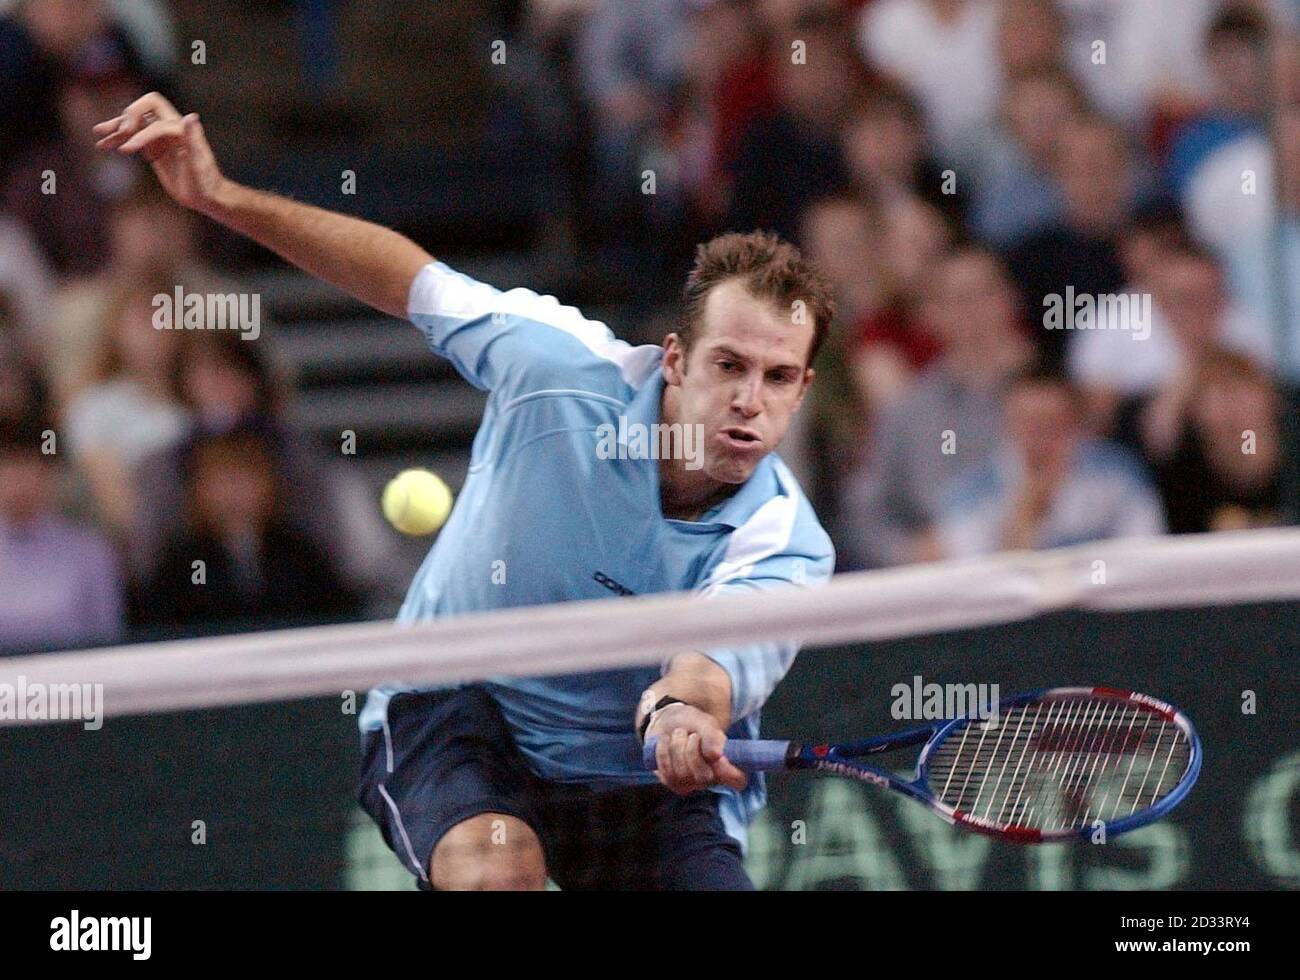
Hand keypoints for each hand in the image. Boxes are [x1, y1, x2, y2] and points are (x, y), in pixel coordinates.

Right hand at [94, 92, 226, 214]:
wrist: (207, 197)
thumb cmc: (206, 183)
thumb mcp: (199, 164)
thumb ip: (194, 140)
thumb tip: (191, 117)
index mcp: (182, 130)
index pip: (156, 122)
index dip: (142, 133)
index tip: (129, 149)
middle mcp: (171, 129)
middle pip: (144, 108)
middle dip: (129, 117)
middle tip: (119, 134)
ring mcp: (161, 138)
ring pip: (135, 123)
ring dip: (116, 126)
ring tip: (98, 133)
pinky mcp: (154, 149)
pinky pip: (133, 138)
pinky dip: (118, 139)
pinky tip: (103, 145)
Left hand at [646, 703, 746, 794]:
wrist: (670, 721)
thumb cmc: (694, 724)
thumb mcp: (706, 724)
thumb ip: (712, 737)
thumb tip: (716, 755)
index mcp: (726, 765)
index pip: (738, 780)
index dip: (730, 772)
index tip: (719, 756)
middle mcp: (710, 778)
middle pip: (704, 777)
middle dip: (693, 751)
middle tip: (692, 735)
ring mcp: (689, 783)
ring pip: (682, 774)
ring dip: (677, 747)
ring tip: (679, 733)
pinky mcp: (670, 781)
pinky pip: (666, 772)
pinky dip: (664, 751)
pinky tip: (666, 740)